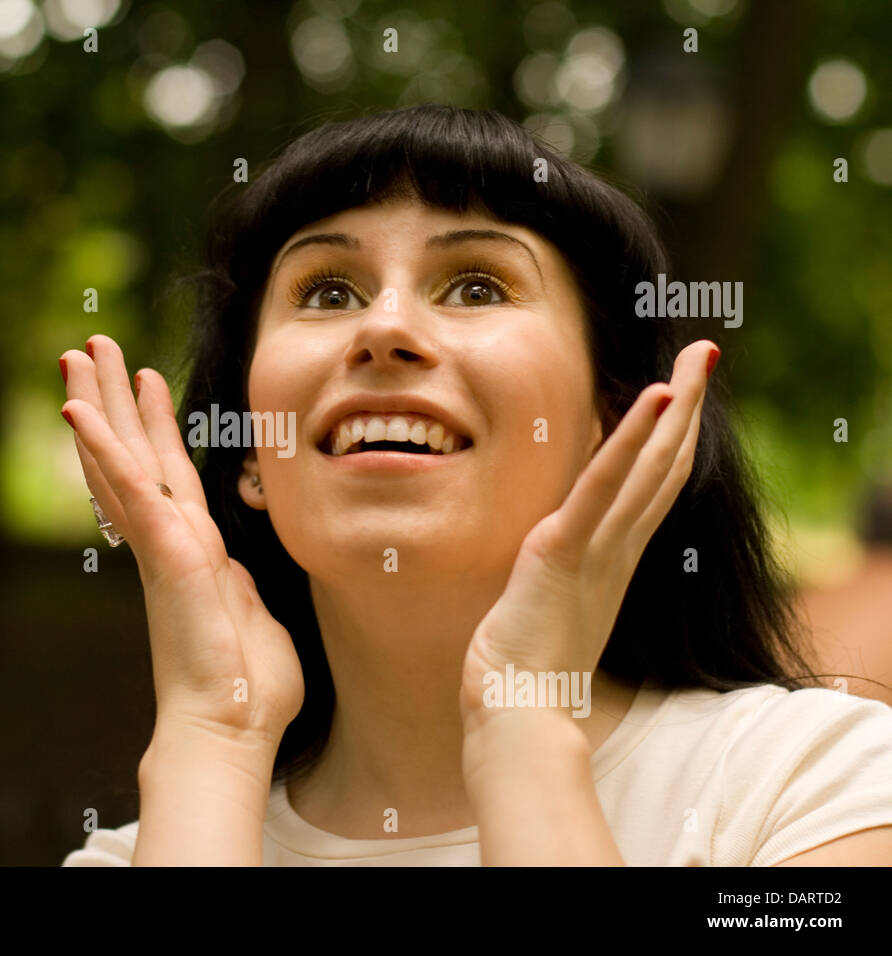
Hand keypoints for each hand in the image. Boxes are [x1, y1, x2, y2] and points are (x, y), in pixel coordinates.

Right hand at [60, 334, 304, 750]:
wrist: (230, 728)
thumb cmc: (247, 688)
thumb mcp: (254, 618)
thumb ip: (239, 587)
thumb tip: (235, 571)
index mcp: (193, 552)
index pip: (166, 475)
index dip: (152, 429)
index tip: (145, 385)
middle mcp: (169, 540)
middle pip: (134, 453)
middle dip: (114, 399)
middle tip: (91, 349)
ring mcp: (161, 544)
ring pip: (123, 457)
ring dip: (102, 402)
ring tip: (83, 351)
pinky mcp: (163, 551)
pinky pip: (128, 487)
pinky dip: (102, 445)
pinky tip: (77, 406)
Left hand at [458, 339, 718, 730]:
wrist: (515, 713)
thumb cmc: (523, 668)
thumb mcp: (547, 604)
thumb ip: (558, 571)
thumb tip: (550, 548)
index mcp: (611, 560)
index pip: (651, 486)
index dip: (670, 438)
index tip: (680, 395)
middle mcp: (616, 551)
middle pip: (664, 465)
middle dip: (686, 407)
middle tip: (706, 353)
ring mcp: (596, 550)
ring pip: (646, 467)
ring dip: (673, 407)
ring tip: (696, 358)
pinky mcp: (564, 551)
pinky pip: (600, 487)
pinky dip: (628, 442)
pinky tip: (651, 399)